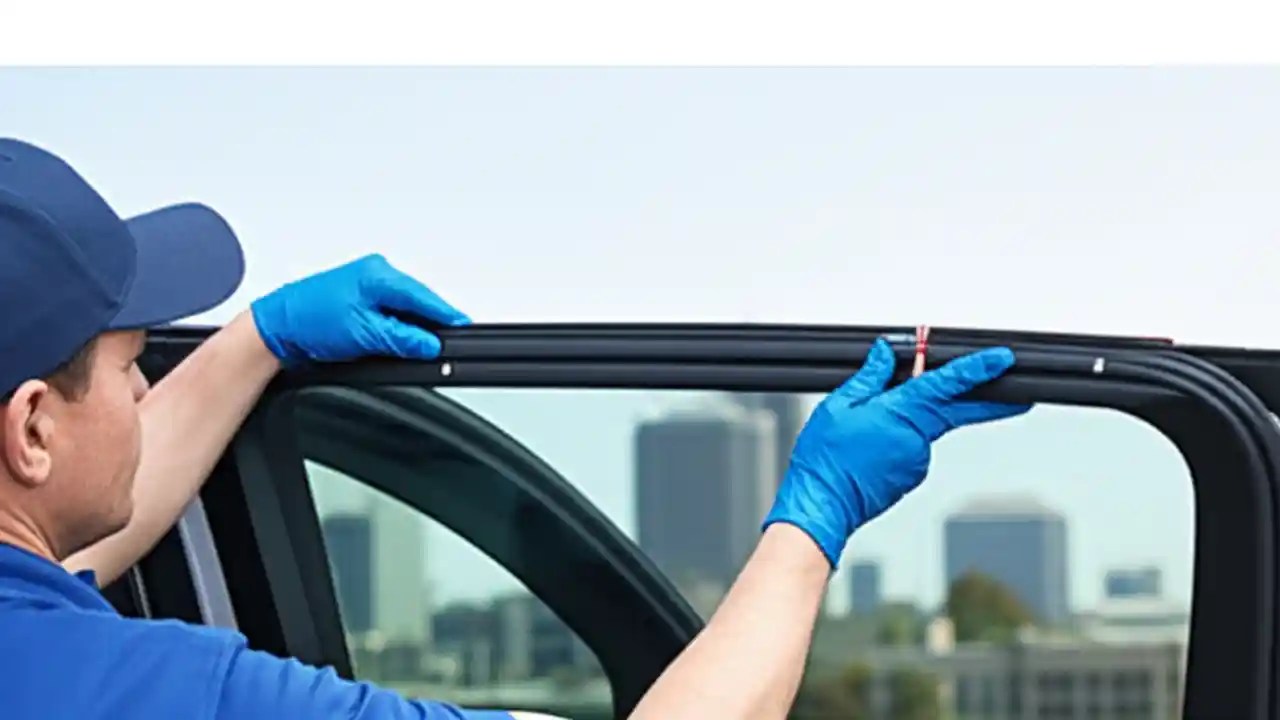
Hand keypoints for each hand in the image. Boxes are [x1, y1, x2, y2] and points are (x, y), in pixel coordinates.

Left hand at [250, 254, 469, 365]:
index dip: (445, 315)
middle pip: (417, 302)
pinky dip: (396, 326)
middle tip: (440, 347)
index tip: (463, 328)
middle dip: (428, 325)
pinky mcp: (359, 300)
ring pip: (403, 309)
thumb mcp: (364, 333)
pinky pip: (389, 311)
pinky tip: (394, 340)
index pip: (424, 297)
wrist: (276, 328)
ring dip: (409, 327)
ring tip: (412, 347)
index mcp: (378, 274)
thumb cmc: (308, 320)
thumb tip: (429, 344)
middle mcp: (374, 275)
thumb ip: (402, 338)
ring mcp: (366, 286)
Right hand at [763, 339, 1031, 567]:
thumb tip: (884, 357)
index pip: (948, 384)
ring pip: (925, 428)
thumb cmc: (825, 460)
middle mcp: (916, 437)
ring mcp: (917, 460)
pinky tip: (870, 448)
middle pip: (959, 410)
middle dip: (992, 401)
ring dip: (913, 419)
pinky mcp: (911, 475)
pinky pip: (913, 448)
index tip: (1001, 359)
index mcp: (901, 412)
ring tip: (869, 429)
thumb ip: (868, 378)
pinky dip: (900, 440)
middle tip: (1019, 395)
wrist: (823, 504)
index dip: (978, 368)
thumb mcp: (837, 406)